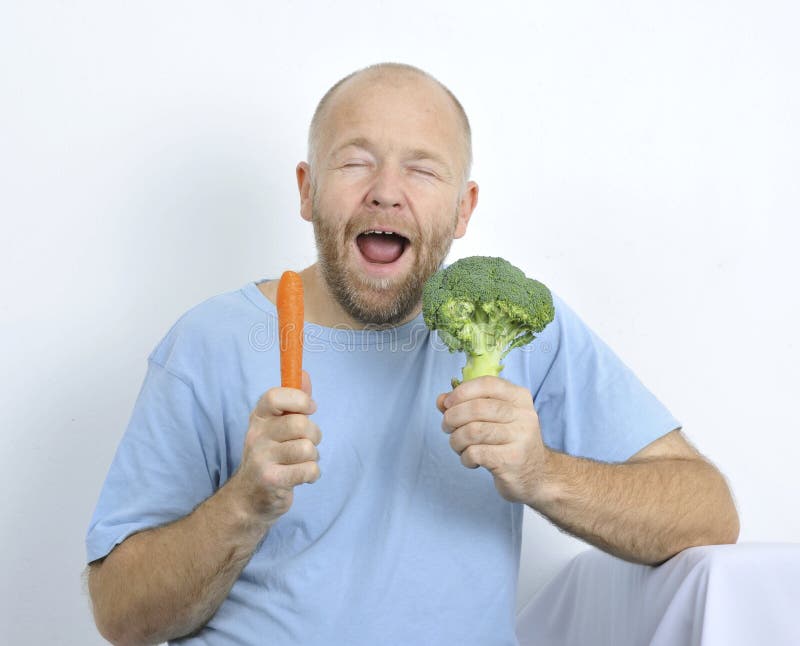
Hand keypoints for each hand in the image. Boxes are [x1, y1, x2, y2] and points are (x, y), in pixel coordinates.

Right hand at [232, 370, 321, 523]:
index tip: (310, 408)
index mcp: (259, 417)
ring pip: (307, 448)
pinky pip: (308, 470)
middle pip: (300, 424)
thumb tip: (304, 374)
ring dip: (313, 457)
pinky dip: (313, 474)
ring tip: (302, 462)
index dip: (299, 399)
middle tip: (307, 443)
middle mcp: (256, 435)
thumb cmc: (271, 455)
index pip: (275, 396)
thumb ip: (293, 401)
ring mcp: (261, 458)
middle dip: (314, 434)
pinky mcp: (271, 480)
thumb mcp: (277, 426)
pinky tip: (302, 476)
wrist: (249, 498)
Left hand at [437, 376, 549, 503]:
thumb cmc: (509, 443)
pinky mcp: (512, 460)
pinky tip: (471, 460)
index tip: (448, 404)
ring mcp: (520, 438)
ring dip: (456, 440)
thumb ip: (466, 405)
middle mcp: (523, 415)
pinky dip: (465, 457)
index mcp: (519, 398)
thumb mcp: (492, 419)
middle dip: (452, 417)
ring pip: (473, 431)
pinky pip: (476, 453)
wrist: (537, 476)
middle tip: (447, 427)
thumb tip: (441, 400)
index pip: (487, 384)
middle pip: (476, 408)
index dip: (462, 392)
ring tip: (458, 446)